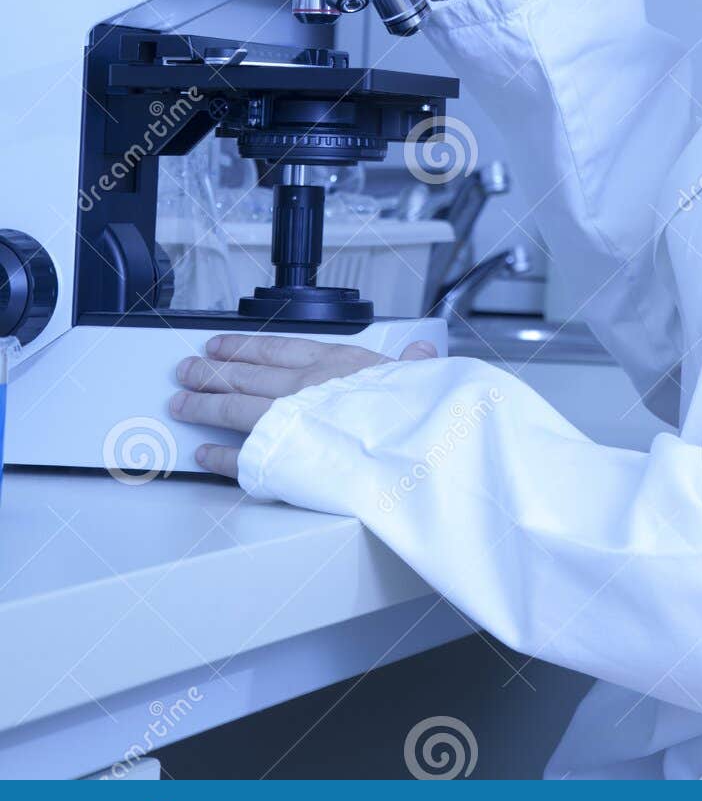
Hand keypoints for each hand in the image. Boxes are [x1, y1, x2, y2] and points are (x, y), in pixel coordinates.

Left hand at [169, 331, 437, 479]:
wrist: (409, 443)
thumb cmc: (414, 412)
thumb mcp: (418, 377)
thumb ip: (411, 364)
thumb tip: (421, 350)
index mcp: (334, 363)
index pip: (278, 349)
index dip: (245, 346)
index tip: (221, 344)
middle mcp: (304, 386)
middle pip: (245, 375)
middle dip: (212, 372)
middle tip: (187, 370)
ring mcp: (289, 420)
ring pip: (233, 408)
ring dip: (203, 405)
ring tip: (180, 402)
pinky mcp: (282, 456)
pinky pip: (239, 455)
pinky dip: (218, 455)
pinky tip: (202, 454)